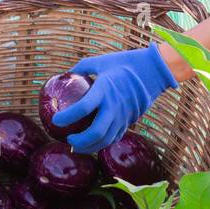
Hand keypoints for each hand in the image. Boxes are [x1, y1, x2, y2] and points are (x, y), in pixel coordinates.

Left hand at [50, 44, 177, 154]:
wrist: (154, 71)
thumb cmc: (124, 63)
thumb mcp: (101, 61)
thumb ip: (82, 67)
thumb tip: (66, 74)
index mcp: (104, 90)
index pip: (83, 108)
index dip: (67, 117)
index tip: (55, 120)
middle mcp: (114, 106)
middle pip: (96, 132)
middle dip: (80, 141)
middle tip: (67, 139)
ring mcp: (123, 116)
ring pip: (106, 140)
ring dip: (90, 147)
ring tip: (76, 145)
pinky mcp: (129, 121)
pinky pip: (114, 137)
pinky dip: (101, 143)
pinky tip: (91, 143)